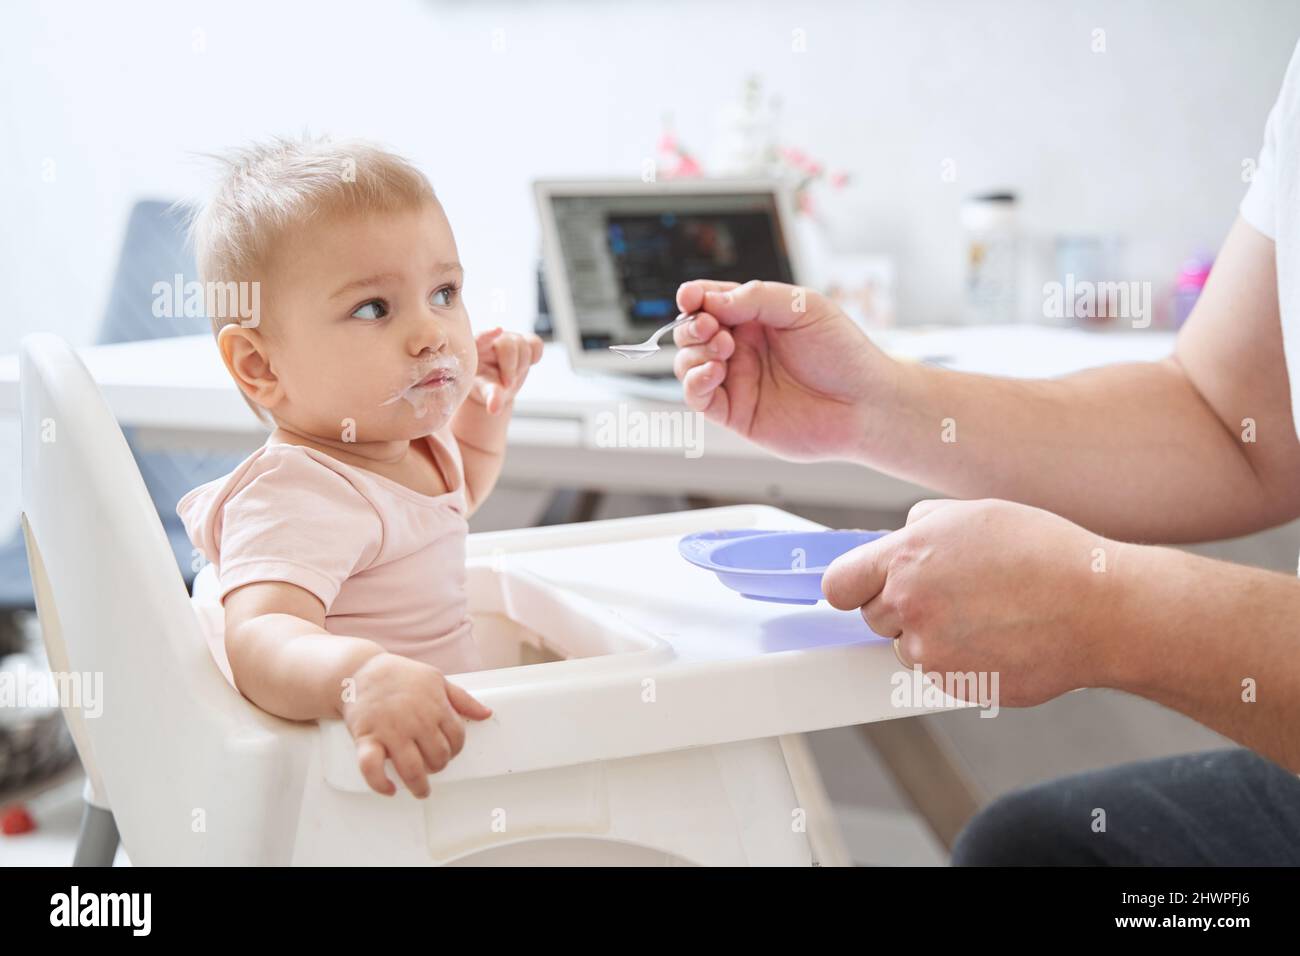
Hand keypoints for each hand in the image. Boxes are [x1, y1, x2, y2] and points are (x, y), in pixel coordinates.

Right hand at [340, 652, 492, 796]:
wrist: (360, 670)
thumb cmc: (400, 676)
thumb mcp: (437, 680)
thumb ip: (463, 699)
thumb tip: (486, 714)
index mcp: (435, 706)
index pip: (457, 738)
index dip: (455, 750)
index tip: (448, 753)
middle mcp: (415, 720)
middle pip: (438, 757)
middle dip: (438, 767)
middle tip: (432, 768)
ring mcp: (390, 731)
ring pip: (412, 769)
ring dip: (419, 786)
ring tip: (421, 790)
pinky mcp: (366, 738)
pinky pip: (372, 768)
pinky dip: (381, 784)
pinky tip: (390, 789)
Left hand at [470, 328, 543, 413]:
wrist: (497, 386)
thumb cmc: (486, 385)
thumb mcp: (486, 392)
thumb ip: (491, 397)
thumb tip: (495, 409)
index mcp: (476, 349)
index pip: (481, 337)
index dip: (489, 334)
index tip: (498, 330)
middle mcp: (493, 339)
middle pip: (508, 345)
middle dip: (511, 368)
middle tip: (507, 383)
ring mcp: (509, 338)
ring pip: (524, 345)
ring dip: (522, 365)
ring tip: (512, 375)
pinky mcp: (524, 340)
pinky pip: (536, 344)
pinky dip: (535, 356)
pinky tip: (527, 363)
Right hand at [672, 279, 890, 460]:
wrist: (865, 403)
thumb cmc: (843, 353)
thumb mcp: (803, 307)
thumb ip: (756, 298)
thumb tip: (711, 300)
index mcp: (756, 317)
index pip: (710, 301)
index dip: (694, 297)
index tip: (690, 297)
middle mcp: (742, 348)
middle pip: (692, 331)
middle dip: (693, 325)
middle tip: (712, 327)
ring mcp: (737, 380)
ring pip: (688, 363)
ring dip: (695, 352)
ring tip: (723, 348)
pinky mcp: (736, 412)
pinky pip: (698, 397)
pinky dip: (694, 382)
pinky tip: (712, 372)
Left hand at [822, 498, 1126, 706]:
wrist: (1099, 609)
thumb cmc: (1042, 553)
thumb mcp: (972, 514)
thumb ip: (919, 526)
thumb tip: (897, 540)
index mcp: (905, 560)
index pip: (837, 585)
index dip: (851, 585)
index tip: (863, 586)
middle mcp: (910, 608)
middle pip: (872, 617)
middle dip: (900, 607)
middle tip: (951, 593)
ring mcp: (932, 652)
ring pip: (908, 647)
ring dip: (932, 636)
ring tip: (985, 614)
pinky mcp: (956, 685)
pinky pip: (939, 673)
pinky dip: (960, 661)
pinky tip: (998, 638)